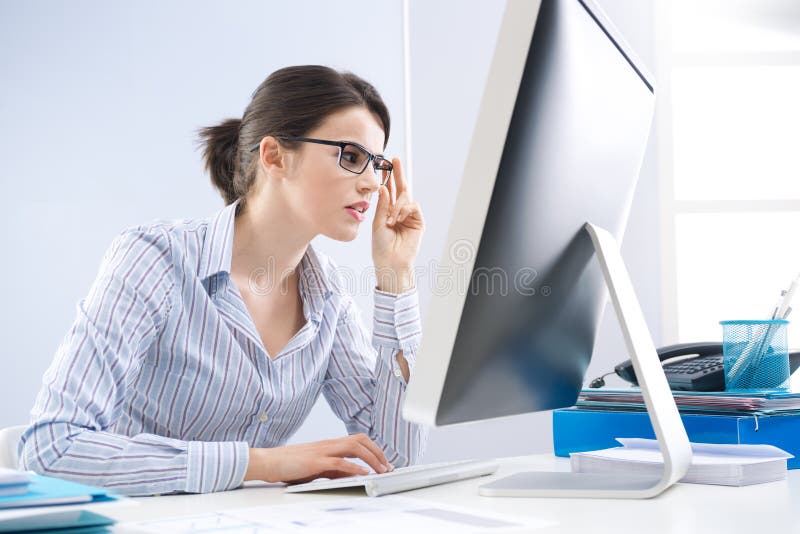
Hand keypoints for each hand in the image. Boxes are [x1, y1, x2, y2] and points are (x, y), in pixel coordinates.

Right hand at [244, 434, 393, 483]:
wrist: (270, 461)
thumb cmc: (291, 465)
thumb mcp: (318, 468)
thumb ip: (336, 470)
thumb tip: (355, 474)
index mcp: (330, 444)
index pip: (358, 440)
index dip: (374, 449)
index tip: (384, 462)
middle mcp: (329, 444)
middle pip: (360, 439)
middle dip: (378, 452)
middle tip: (388, 466)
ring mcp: (323, 451)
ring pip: (354, 447)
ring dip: (371, 458)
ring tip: (381, 470)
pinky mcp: (316, 461)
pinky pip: (339, 462)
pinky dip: (354, 467)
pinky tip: (363, 473)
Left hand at [372, 157, 424, 290]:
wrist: (390, 260)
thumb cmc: (381, 245)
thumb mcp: (377, 222)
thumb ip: (382, 205)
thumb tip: (384, 187)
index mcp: (388, 210)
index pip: (390, 190)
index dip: (389, 177)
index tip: (387, 162)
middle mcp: (399, 211)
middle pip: (401, 188)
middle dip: (398, 174)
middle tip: (396, 161)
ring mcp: (409, 215)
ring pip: (406, 197)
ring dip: (397, 204)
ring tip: (391, 219)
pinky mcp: (418, 221)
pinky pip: (413, 206)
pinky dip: (404, 210)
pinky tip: (397, 218)